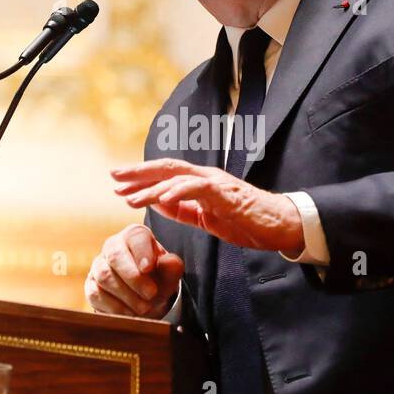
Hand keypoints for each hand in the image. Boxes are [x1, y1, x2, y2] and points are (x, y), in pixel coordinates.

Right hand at [84, 223, 183, 317]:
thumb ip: (172, 268)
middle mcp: (112, 246)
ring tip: (145, 308)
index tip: (149, 268)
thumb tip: (171, 262)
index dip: (141, 252)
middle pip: (115, 256)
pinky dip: (115, 307)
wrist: (144, 298)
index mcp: (134, 236)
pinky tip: (130, 313)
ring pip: (104, 276)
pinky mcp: (90, 285)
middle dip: (133, 277)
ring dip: (127, 295)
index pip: (135, 236)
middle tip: (151, 294)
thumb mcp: (169, 275)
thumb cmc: (157, 279)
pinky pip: (96, 294)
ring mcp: (98, 266)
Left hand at [111, 159, 304, 254]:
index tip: (118, 182)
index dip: (141, 177)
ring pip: (177, 176)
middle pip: (166, 168)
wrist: (281, 225)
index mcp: (201, 183)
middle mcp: (206, 177)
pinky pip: (197, 188)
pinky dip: (176, 191)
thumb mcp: (207, 218)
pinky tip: (160, 198)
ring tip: (129, 196)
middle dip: (138, 173)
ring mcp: (217, 183)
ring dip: (150, 186)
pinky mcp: (226, 193)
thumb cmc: (248, 222)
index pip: (166, 175)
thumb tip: (158, 203)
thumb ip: (183, 210)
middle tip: (113, 176)